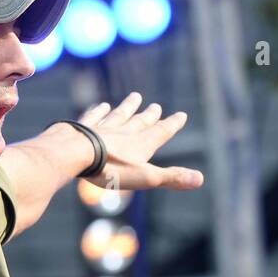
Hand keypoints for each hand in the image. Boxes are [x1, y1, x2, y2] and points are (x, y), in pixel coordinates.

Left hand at [76, 92, 203, 191]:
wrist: (76, 154)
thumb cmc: (111, 169)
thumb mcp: (145, 178)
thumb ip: (171, 178)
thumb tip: (201, 179)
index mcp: (141, 144)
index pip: (161, 132)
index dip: (172, 124)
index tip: (181, 115)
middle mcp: (124, 132)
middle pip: (140, 122)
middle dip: (150, 115)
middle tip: (157, 107)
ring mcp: (103, 128)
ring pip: (119, 115)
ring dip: (128, 107)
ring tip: (135, 97)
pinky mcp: (84, 128)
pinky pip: (94, 117)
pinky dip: (99, 111)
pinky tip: (101, 105)